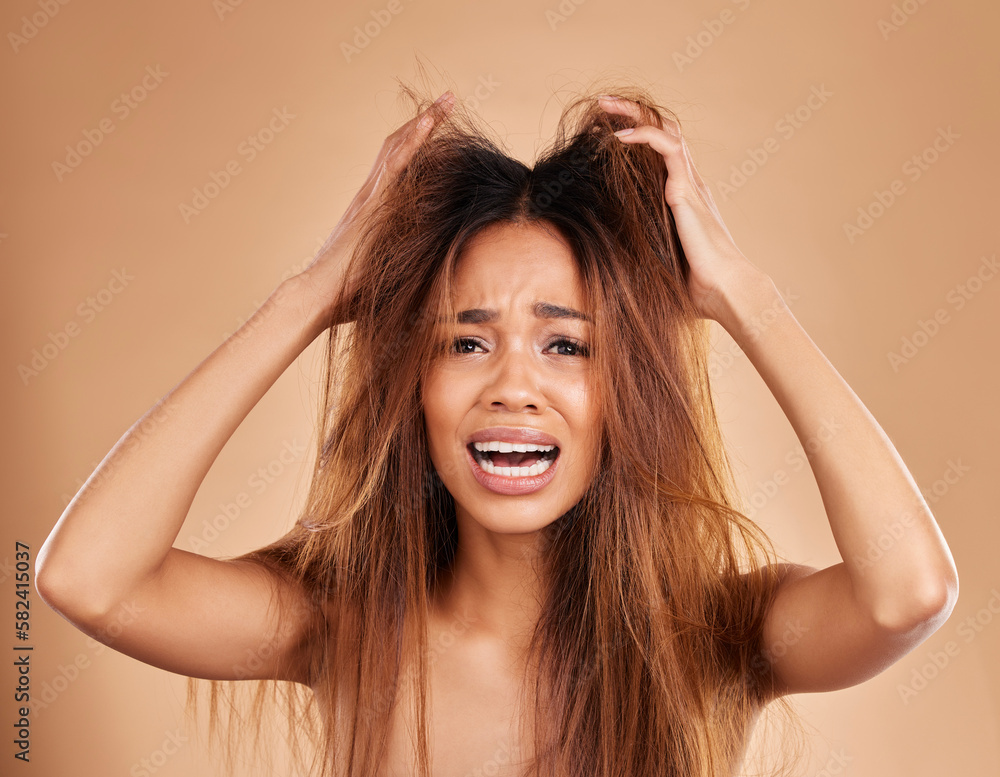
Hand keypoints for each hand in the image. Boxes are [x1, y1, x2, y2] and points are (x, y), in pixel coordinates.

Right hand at [295, 91, 456, 325]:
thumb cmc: (347, 296)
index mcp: (371, 211)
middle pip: (398, 147)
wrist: (318, 298)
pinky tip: (429, 123)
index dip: (417, 145)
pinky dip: (413, 141)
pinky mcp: (373, 204)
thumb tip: (428, 280)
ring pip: (398, 147)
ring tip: (445, 100)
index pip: (397, 167)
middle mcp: (369, 196)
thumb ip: (402, 269)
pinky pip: (396, 163)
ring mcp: (370, 198)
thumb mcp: (385, 276)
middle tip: (446, 101)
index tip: (437, 128)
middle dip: (425, 123)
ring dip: (424, 122)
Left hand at [597, 96, 767, 321]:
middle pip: (664, 130)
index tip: (605, 128)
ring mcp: (689, 183)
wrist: (722, 289)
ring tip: (604, 108)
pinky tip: (617, 137)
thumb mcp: (658, 254)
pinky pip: (667, 149)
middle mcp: (688, 182)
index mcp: (683, 194)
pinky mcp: (685, 191)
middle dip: (632, 113)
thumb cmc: (694, 282)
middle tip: (602, 106)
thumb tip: (610, 254)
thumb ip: (642, 243)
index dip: (637, 133)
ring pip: (666, 130)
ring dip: (633, 114)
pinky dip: (642, 136)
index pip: (661, 150)